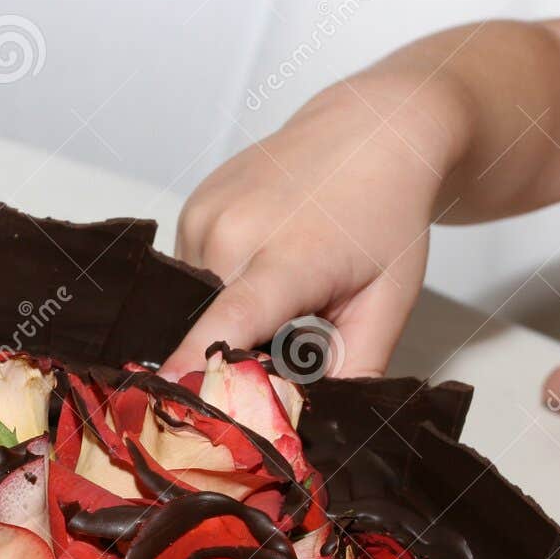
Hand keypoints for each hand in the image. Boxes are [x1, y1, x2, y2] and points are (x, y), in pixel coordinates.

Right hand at [160, 80, 443, 378]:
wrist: (375, 128)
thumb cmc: (388, 215)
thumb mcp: (388, 302)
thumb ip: (354, 372)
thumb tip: (313, 430)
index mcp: (290, 256)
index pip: (230, 322)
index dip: (198, 367)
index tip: (171, 404)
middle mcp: (234, 230)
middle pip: (208, 326)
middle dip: (230, 358)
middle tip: (279, 356)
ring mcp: (205, 214)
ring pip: (196, 302)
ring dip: (226, 320)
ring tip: (280, 296)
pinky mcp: (192, 206)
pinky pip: (190, 272)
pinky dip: (220, 287)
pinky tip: (263, 266)